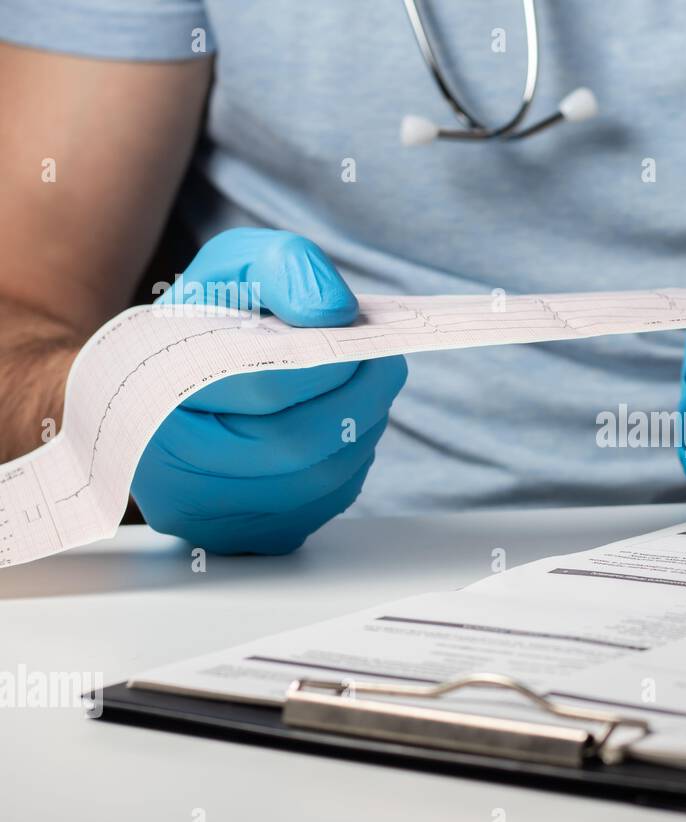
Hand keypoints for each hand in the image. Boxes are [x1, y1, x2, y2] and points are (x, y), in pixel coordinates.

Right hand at [131, 228, 406, 553]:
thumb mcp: (233, 268)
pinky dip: (351, 461)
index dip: (326, 363)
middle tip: (383, 361)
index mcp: (148, 401)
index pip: (258, 389)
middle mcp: (169, 476)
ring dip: (361, 429)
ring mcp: (211, 518)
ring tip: (367, 387)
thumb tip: (334, 312)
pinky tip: (342, 426)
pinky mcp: (251, 537)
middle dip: (357, 397)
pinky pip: (324, 504)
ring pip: (317, 482)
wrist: (163, 389)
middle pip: (293, 445)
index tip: (359, 338)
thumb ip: (282, 268)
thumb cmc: (199, 328)